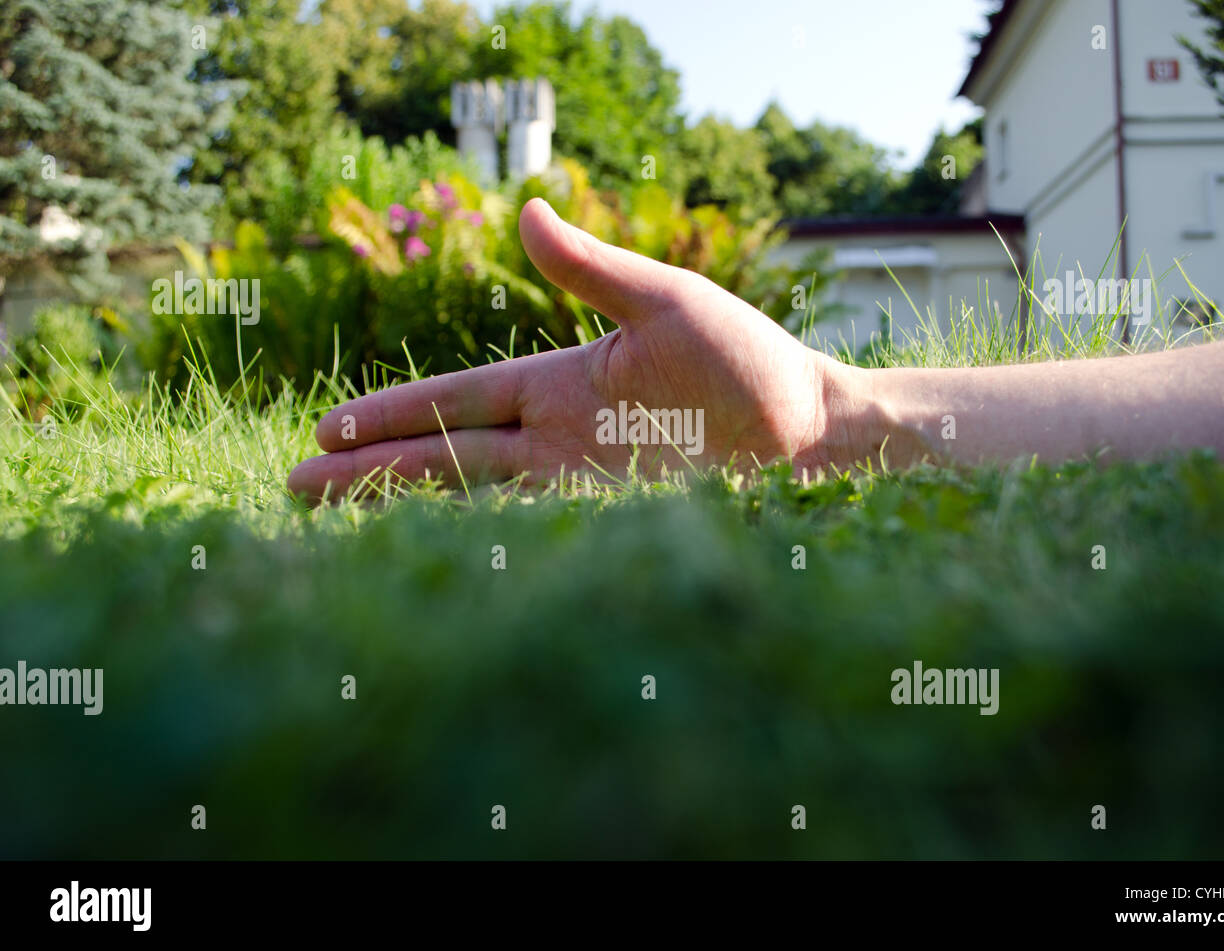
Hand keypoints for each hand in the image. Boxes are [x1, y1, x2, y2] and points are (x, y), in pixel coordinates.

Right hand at [288, 198, 871, 502]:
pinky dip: (475, 548)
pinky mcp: (611, 527)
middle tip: (295, 484)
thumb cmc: (751, 363)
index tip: (328, 425)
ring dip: (405, 511)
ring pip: (474, 501)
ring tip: (333, 523)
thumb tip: (523, 208)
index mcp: (562, 383)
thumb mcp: (665, 303)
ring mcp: (581, 488)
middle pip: (447, 455)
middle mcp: (559, 440)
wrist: (815, 437)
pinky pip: (528, 537)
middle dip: (370, 470)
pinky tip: (426, 563)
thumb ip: (591, 269)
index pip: (458, 398)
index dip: (393, 410)